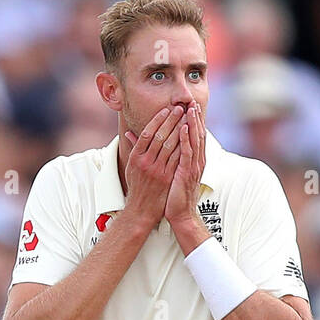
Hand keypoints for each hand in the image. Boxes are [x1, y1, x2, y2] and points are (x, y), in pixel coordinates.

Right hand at [122, 107, 183, 230]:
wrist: (141, 210)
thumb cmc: (137, 187)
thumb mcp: (131, 167)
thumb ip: (133, 149)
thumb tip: (129, 133)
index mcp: (136, 157)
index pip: (147, 133)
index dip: (157, 120)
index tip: (166, 110)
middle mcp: (145, 162)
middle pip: (159, 136)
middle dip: (171, 121)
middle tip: (180, 108)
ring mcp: (156, 171)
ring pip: (169, 146)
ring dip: (179, 130)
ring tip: (187, 118)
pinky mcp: (166, 179)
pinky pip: (176, 159)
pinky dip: (183, 146)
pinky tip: (189, 137)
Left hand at [164, 103, 205, 232]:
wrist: (181, 215)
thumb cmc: (174, 197)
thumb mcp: (172, 175)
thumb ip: (169, 160)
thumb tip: (161, 151)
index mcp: (194, 162)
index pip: (196, 138)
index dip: (194, 123)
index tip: (191, 108)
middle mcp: (196, 163)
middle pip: (198, 136)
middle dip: (195, 119)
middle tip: (193, 102)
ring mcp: (193, 168)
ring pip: (194, 141)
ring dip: (192, 124)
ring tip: (190, 109)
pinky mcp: (186, 173)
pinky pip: (187, 153)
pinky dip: (187, 139)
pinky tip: (184, 128)